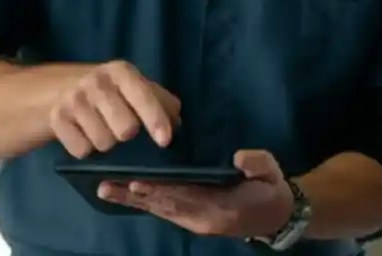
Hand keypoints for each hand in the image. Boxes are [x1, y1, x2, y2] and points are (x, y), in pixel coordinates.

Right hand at [49, 60, 181, 157]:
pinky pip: (82, 151)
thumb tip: (176, 123)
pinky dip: (86, 150)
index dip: (156, 119)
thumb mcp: (135, 87)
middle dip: (127, 135)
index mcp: (122, 72)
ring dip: (106, 145)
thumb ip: (161, 102)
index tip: (164, 140)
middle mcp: (97, 81)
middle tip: (122, 130)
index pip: (143, 96)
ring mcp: (74, 99)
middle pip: (125, 129)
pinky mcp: (57, 118)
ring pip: (104, 143)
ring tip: (102, 130)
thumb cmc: (110, 92)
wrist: (59, 88)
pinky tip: (84, 135)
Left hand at [98, 150, 294, 239]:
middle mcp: (202, 220)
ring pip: (160, 210)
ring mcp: (196, 223)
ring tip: (105, 189)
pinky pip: (164, 212)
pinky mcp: (192, 221)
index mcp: (221, 209)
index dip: (160, 189)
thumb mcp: (272, 172)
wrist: (277, 217)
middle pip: (164, 205)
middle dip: (135, 195)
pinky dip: (144, 203)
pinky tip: (126, 194)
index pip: (185, 196)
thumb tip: (238, 157)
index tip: (135, 181)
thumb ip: (257, 164)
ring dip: (132, 201)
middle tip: (105, 184)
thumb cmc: (271, 190)